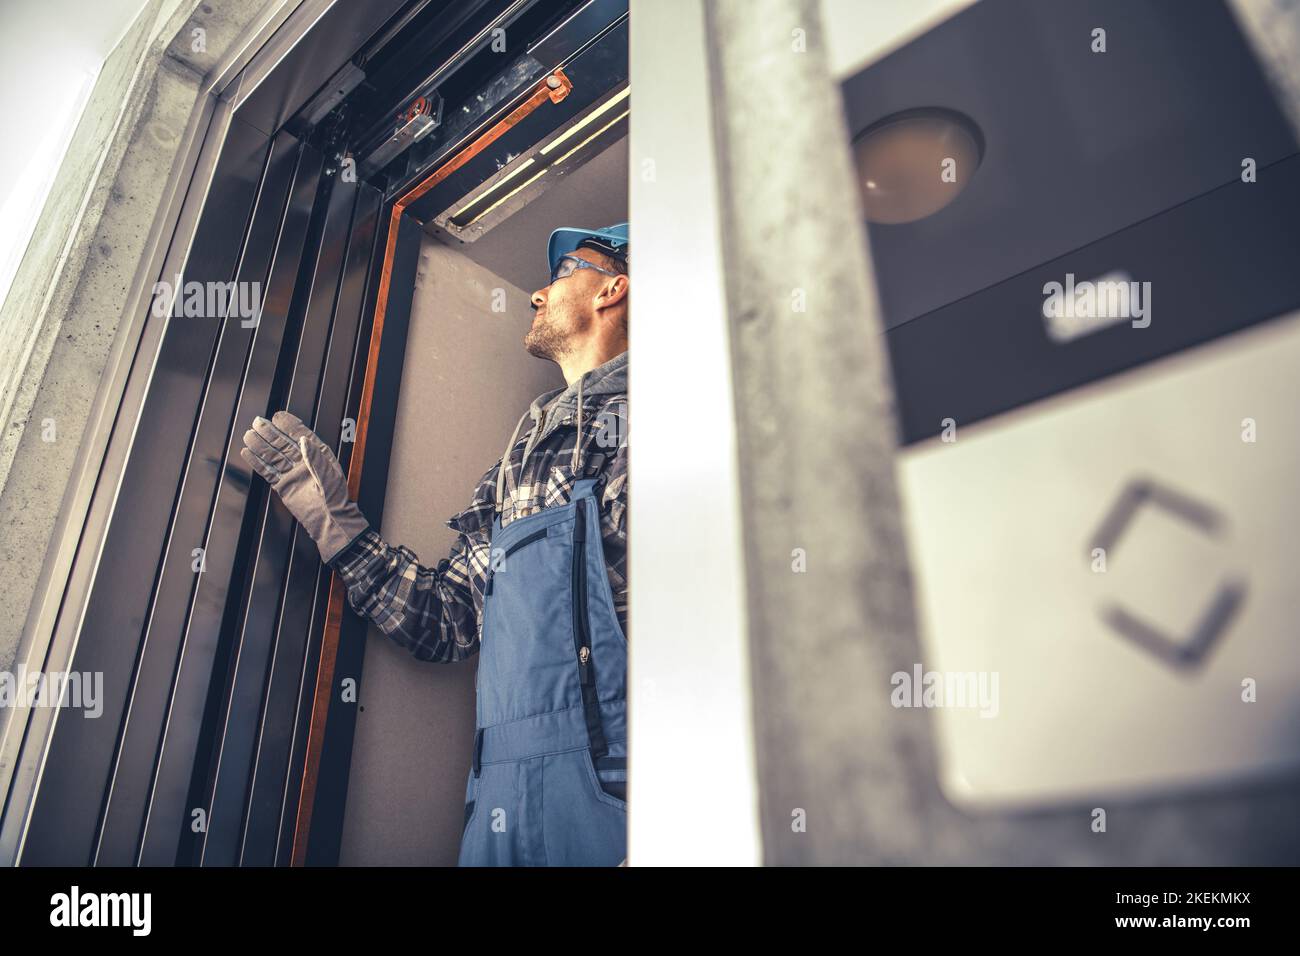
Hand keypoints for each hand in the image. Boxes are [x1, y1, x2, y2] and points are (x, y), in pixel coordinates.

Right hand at [241, 411, 369, 564]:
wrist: (330, 521)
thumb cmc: (335, 499)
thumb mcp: (329, 476)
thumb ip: (315, 458)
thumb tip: (303, 440)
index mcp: (319, 455)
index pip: (302, 435)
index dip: (289, 425)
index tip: (277, 416)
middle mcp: (304, 461)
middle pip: (283, 443)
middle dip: (270, 432)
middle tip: (257, 421)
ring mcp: (292, 473)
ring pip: (273, 456)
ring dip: (260, 445)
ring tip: (248, 434)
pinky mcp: (283, 485)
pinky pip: (268, 471)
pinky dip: (257, 462)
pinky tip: (247, 453)